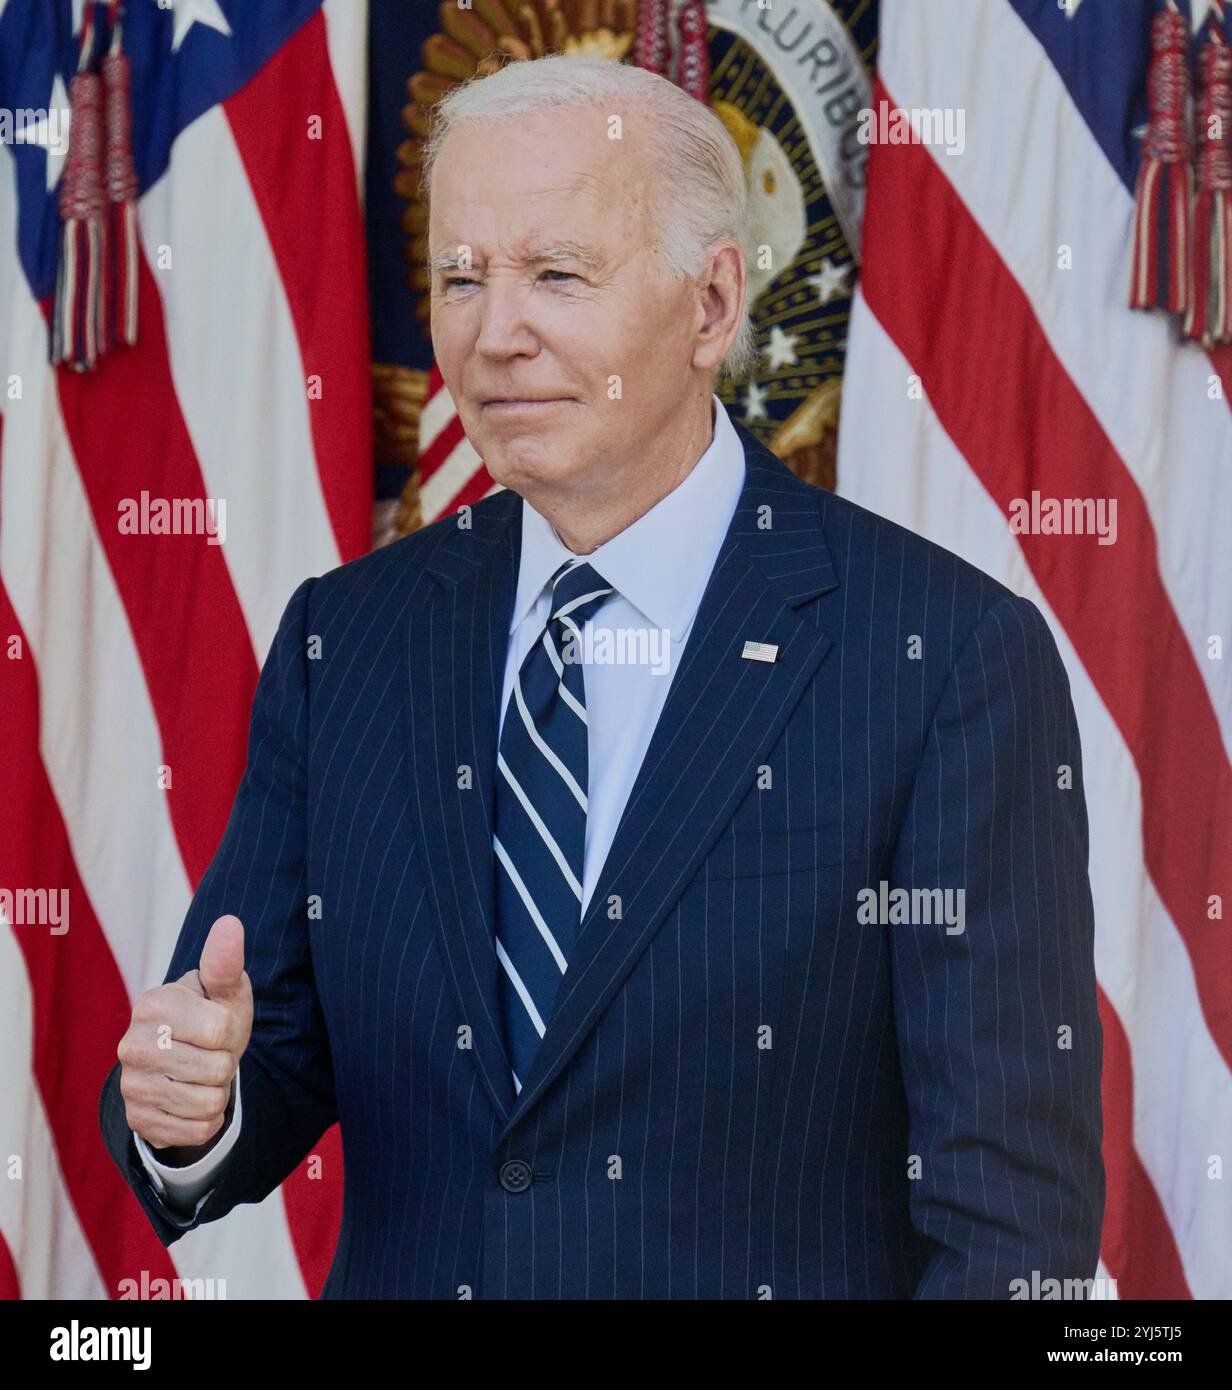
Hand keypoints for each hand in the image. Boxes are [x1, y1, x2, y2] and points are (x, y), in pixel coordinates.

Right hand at [117, 914, 252, 1164]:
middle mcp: (131, 1044)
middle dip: (226, 1064)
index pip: (220, 1031)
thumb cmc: (212, 1018)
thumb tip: (230, 923)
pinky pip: (196, 1131)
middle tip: (210, 1054)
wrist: (191, 1062)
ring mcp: (130, 1085)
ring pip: (208, 1103)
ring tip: (203, 1076)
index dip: (231, 1032)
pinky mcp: (137, 1120)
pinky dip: (207, 1121)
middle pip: (217, 1070)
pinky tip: (194, 1101)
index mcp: (153, 1003)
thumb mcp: (225, 991)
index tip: (218, 1026)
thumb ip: (225, 962)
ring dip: (219, 1093)